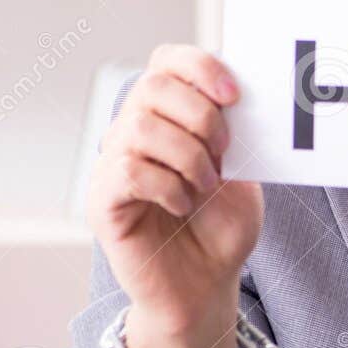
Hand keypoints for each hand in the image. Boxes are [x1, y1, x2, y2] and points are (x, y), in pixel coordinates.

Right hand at [86, 45, 262, 347]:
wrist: (206, 285)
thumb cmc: (221, 228)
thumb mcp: (244, 173)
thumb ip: (238, 134)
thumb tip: (244, 96)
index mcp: (170, 116)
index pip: (167, 61)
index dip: (199, 66)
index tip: (235, 95)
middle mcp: (133, 132)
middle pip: (153, 86)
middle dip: (202, 116)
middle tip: (224, 155)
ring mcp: (113, 164)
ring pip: (141, 127)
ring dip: (189, 157)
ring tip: (205, 188)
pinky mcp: (103, 200)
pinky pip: (129, 170)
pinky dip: (169, 186)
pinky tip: (183, 204)